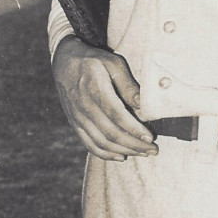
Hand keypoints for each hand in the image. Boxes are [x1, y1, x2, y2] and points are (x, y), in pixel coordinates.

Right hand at [51, 36, 156, 160]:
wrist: (64, 62)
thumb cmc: (93, 61)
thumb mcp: (113, 63)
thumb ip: (127, 84)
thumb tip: (142, 104)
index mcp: (95, 89)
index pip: (116, 116)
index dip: (134, 130)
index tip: (150, 137)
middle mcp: (84, 106)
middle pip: (111, 133)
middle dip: (135, 145)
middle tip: (153, 150)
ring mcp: (77, 118)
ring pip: (101, 142)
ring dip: (124, 151)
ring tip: (142, 153)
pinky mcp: (75, 124)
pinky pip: (89, 144)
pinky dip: (106, 154)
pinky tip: (121, 156)